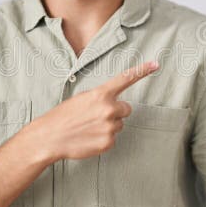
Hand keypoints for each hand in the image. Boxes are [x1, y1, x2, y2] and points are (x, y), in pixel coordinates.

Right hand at [28, 61, 158, 161]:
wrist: (50, 137)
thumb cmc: (64, 116)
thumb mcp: (81, 99)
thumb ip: (101, 98)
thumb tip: (114, 104)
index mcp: (101, 94)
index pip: (125, 79)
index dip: (142, 71)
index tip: (155, 64)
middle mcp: (108, 108)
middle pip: (126, 109)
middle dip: (116, 112)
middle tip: (96, 116)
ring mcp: (110, 127)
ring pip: (119, 124)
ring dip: (108, 125)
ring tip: (89, 128)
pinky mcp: (108, 142)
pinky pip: (113, 138)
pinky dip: (103, 139)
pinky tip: (89, 138)